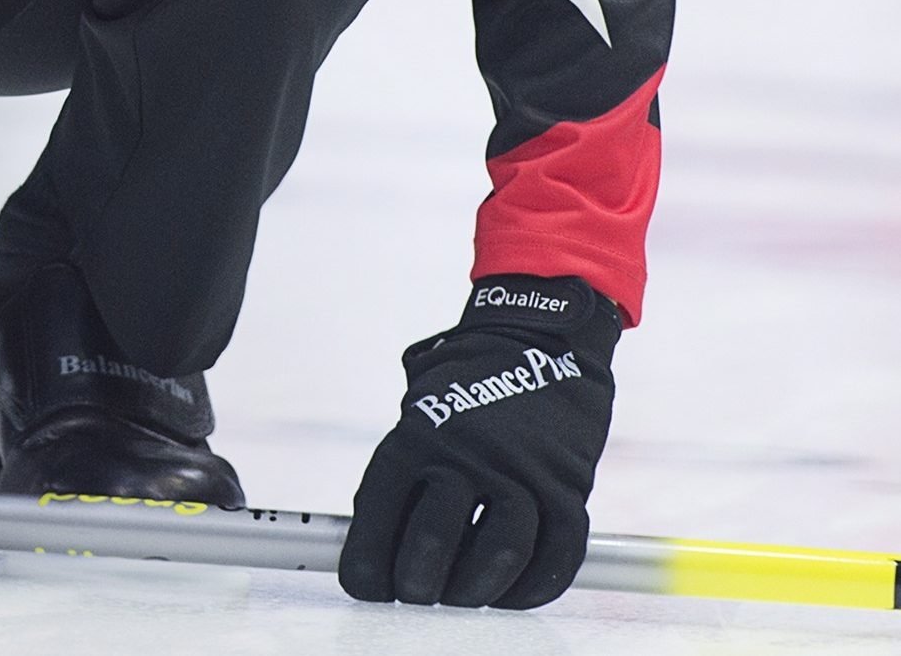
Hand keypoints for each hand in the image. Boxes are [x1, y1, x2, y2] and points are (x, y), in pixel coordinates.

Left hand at [340, 275, 622, 607]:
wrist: (540, 336)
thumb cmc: (466, 384)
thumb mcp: (418, 409)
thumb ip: (400, 469)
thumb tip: (367, 542)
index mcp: (417, 434)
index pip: (378, 510)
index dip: (367, 561)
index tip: (364, 587)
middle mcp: (466, 452)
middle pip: (434, 539)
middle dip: (417, 583)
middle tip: (414, 594)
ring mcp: (521, 469)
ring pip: (499, 551)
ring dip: (476, 590)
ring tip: (461, 598)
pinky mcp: (568, 485)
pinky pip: (557, 552)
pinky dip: (534, 585)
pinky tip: (512, 593)